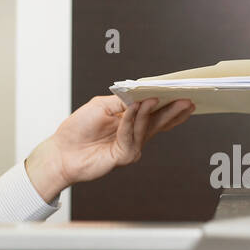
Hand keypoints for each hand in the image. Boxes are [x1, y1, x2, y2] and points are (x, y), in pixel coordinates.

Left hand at [25, 96, 194, 201]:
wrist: (62, 152)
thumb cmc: (78, 128)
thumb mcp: (101, 105)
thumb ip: (122, 101)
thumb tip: (141, 95)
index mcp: (130, 122)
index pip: (154, 113)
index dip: (168, 105)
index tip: (181, 94)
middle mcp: (134, 134)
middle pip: (158, 121)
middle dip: (173, 110)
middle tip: (187, 100)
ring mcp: (131, 146)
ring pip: (147, 126)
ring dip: (151, 110)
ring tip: (158, 97)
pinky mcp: (124, 155)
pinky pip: (130, 133)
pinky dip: (132, 119)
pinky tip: (136, 107)